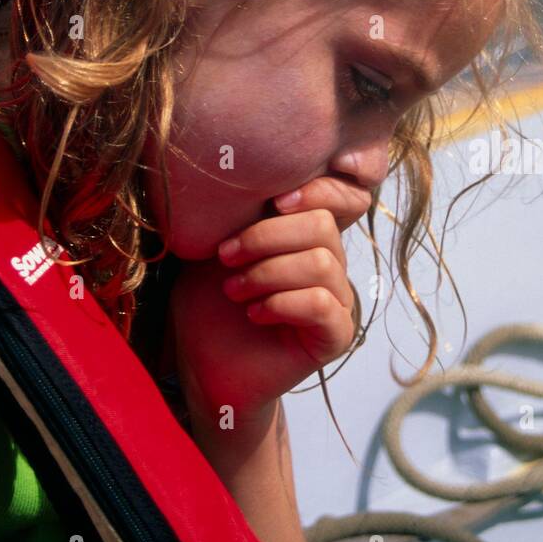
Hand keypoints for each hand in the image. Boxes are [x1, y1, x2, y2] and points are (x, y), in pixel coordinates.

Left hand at [167, 175, 371, 431]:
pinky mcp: (335, 337)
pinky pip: (323, 305)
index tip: (273, 201)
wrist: (205, 368)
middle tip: (227, 259)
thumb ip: (240, 216)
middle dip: (267, 236)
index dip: (316, 191)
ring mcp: (337, 301)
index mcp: (305, 237)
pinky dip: (282, 303)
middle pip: (321, 227)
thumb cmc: (209, 305)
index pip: (337, 199)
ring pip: (320, 264)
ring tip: (235, 291)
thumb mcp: (215, 250)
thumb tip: (245, 173)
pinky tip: (255, 314)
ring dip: (268, 272)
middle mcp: (329, 265)